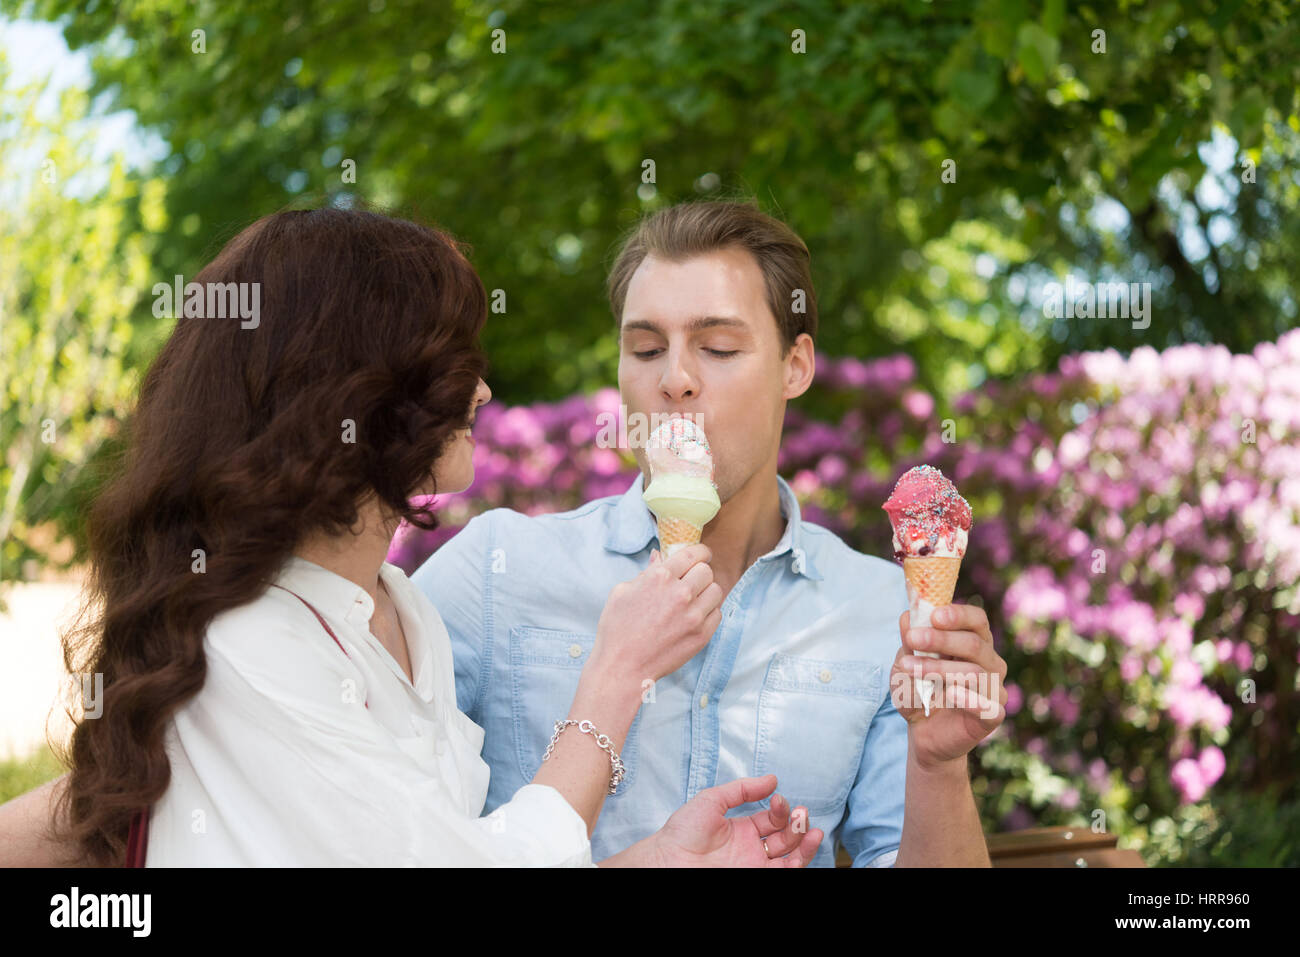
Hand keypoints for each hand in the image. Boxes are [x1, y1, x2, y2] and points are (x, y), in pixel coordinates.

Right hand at [589, 544, 722, 688]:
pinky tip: (694, 617)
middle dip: (699, 572)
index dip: (699, 552)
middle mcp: (680, 593)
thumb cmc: (617, 630)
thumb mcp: (622, 592)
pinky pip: (717, 614)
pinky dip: (708, 612)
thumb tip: (660, 557)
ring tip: (695, 600)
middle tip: (692, 580)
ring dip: (706, 592)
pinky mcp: (701, 635)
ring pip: (716, 590)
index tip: (700, 556)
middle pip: (707, 570)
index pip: (693, 553)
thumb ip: (646, 572)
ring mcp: (693, 615)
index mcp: (660, 577)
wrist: (623, 667)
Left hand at [650, 775, 822, 866]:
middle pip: (785, 837)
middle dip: (797, 823)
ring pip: (791, 856)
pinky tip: (808, 841)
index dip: (779, 809)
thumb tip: (772, 779)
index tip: (778, 799)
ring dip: (805, 842)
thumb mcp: (712, 800)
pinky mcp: (757, 877)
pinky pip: (786, 871)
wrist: (669, 860)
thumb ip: (743, 789)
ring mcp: (755, 865)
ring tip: (812, 828)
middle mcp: (751, 849)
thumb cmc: (683, 831)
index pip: (771, 819)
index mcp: (741, 830)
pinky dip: (802, 858)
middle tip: (802, 812)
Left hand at [891, 604, 1007, 770]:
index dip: (958, 615)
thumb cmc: (918, 691)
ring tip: (909, 668)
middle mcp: (990, 663)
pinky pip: (987, 706)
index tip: (934, 615)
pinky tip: (950, 693)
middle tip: (913, 638)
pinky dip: (968, 698)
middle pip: (974, 644)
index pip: (976, 620)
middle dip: (941, 639)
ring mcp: (994, 690)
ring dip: (938, 668)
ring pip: (975, 672)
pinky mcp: (993, 716)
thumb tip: (907, 617)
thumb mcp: (905, 664)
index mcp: (975, 643)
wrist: (923, 733)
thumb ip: (909, 643)